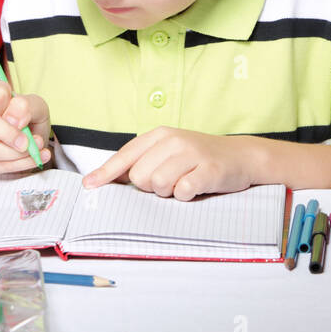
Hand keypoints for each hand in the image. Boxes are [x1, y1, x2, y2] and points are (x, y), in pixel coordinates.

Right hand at [0, 80, 51, 174]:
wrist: (28, 136)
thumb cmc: (27, 115)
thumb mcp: (35, 106)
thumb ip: (26, 107)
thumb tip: (14, 120)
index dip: (13, 107)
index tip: (26, 115)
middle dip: (7, 134)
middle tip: (27, 142)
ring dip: (15, 154)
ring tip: (36, 150)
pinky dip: (17, 165)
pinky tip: (33, 159)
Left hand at [81, 127, 254, 200]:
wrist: (241, 156)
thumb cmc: (200, 157)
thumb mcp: (170, 151)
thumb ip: (143, 161)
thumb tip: (108, 178)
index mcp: (160, 135)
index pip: (125, 155)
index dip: (105, 172)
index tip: (89, 185)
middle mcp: (173, 140)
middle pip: (140, 177)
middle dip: (151, 187)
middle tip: (171, 180)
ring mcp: (192, 153)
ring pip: (159, 186)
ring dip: (169, 192)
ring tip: (184, 182)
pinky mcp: (209, 170)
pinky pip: (182, 193)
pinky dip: (186, 196)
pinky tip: (197, 187)